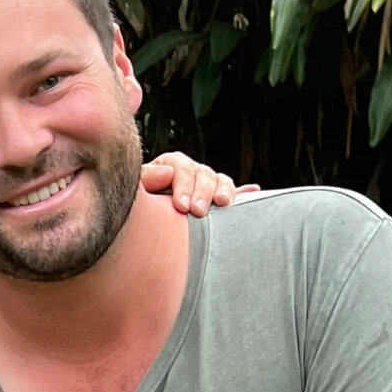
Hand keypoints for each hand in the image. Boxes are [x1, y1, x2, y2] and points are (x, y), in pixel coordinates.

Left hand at [142, 152, 258, 213]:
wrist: (143, 225)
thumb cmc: (138, 206)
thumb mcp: (138, 191)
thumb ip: (147, 179)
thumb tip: (167, 173)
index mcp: (171, 166)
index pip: (181, 168)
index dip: (183, 185)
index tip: (181, 206)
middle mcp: (191, 172)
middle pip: (203, 174)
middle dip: (202, 192)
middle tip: (198, 211)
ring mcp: (206, 185)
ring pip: (219, 181)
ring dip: (224, 190)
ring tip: (223, 202)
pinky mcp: (216, 198)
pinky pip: (233, 193)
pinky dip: (244, 192)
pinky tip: (253, 190)